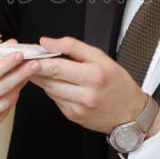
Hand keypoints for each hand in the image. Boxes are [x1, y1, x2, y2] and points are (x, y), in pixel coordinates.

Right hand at [0, 45, 36, 158]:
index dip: (5, 63)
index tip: (18, 54)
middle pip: (4, 86)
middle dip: (21, 73)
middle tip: (36, 62)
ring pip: (7, 100)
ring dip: (19, 86)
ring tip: (29, 75)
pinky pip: (2, 114)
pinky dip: (11, 103)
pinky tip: (16, 95)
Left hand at [30, 36, 147, 133]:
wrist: (130, 114)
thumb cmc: (118, 84)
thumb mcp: (101, 57)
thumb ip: (72, 46)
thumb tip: (48, 42)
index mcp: (93, 75)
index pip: (56, 67)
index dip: (38, 61)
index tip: (28, 55)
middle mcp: (85, 94)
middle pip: (49, 80)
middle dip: (35, 70)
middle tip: (28, 61)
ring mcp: (78, 108)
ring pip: (49, 90)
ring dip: (43, 80)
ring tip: (44, 70)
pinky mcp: (73, 116)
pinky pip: (55, 100)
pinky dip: (54, 90)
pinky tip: (60, 84)